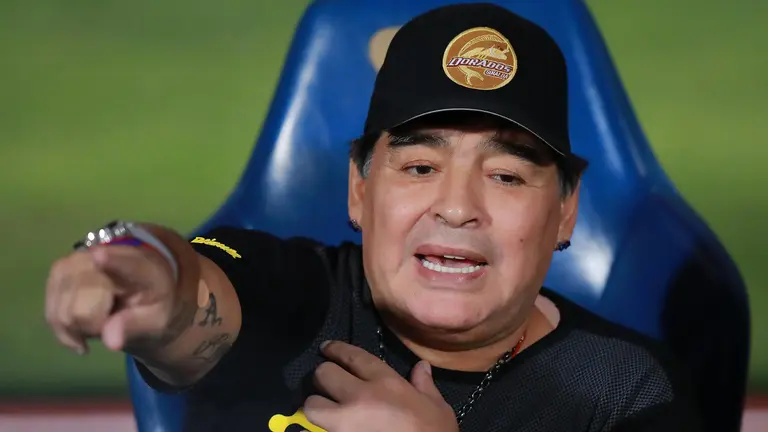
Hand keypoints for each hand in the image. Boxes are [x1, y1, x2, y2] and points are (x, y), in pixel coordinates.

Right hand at [44, 244, 185, 354]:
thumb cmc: (152, 306)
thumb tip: (111, 341)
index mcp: (142, 267)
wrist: (141, 289)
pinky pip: (50, 312)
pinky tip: (82, 330)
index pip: (127, 264)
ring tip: (100, 322)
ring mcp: (79, 260)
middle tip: (113, 325)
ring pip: (61, 311)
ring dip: (78, 328)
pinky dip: (64, 329)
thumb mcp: (157, 321)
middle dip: (92, 326)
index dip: (112, 261)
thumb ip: (135, 327)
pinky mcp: (60, 270)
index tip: (99, 256)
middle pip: (81, 306)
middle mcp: (107, 255)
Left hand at [304, 341, 458, 431]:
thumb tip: (421, 367)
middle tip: (329, 381)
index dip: (336, 349)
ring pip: (312, 405)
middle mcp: (361, 397)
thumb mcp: (438, 408)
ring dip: (317, 404)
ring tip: (324, 407)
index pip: (353, 356)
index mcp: (386, 383)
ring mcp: (345, 424)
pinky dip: (318, 429)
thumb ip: (425, 385)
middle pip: (324, 374)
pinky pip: (316, 431)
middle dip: (324, 376)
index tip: (328, 348)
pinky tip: (325, 429)